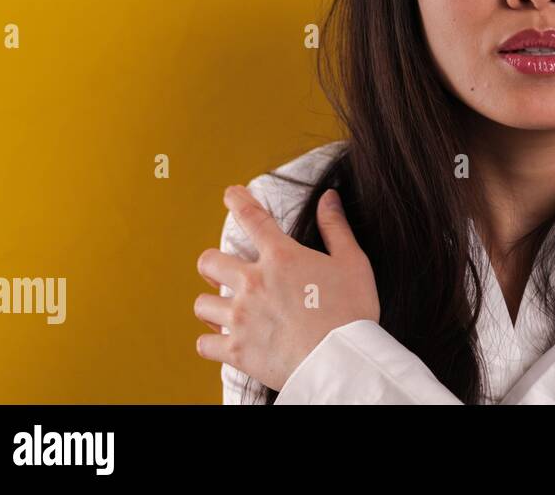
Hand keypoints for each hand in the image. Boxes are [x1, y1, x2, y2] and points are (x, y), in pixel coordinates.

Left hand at [193, 185, 380, 391]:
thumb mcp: (353, 261)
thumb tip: (328, 197)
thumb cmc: (351, 311)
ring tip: (223, 309)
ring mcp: (241, 317)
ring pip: (202, 304)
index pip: (252, 218)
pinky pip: (205, 343)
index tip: (230, 194)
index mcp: (282, 258)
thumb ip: (336, 227)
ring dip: (211, 305)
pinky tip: (223, 339)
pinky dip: (211, 342)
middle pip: (209, 262)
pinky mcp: (236, 350)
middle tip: (222, 269)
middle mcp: (253, 283)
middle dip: (212, 263)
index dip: (238, 201)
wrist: (341, 360)